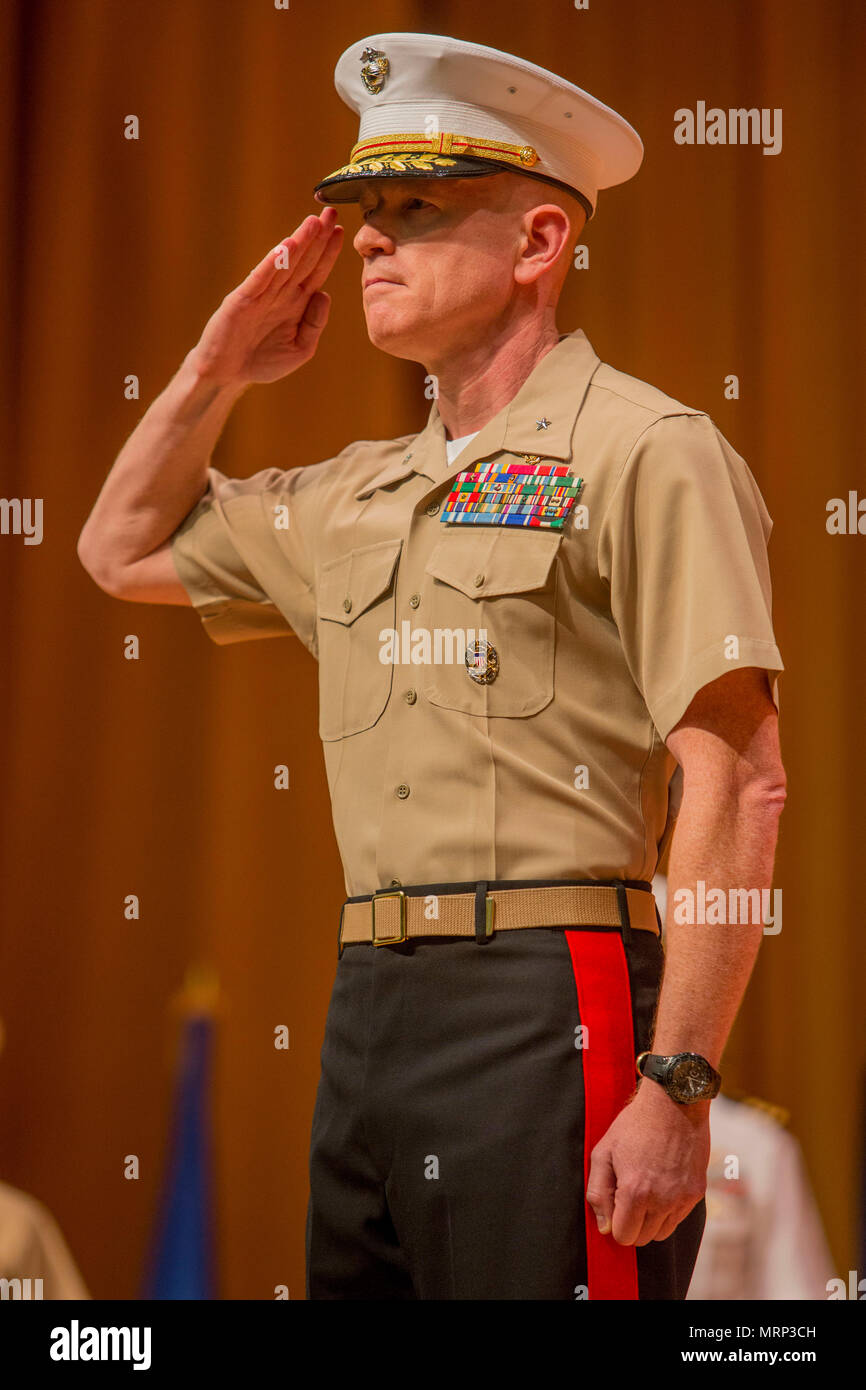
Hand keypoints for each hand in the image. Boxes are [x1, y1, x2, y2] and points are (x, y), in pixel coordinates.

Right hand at [189, 207, 343, 387]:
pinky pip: (261, 278)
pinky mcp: (243, 300)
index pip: (316, 271)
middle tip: (331, 212)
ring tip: (313, 222)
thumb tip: (325, 294)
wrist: (226, 374)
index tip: (342, 230)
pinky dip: (273, 263)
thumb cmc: (263, 361)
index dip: (328, 251)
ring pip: (285, 264)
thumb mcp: (300, 349)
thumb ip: (315, 324)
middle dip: (317, 237)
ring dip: (299, 242)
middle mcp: (280, 293)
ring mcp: (261, 294)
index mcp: (296, 303)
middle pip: (303, 260)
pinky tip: (286, 247)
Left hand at [585, 1082, 709, 1244]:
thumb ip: (598, 1192)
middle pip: (643, 1238)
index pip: (623, 1236)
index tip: (616, 1202)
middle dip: (632, 1223)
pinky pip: (679, 1218)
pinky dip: (668, 1210)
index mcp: (635, 1191)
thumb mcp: (603, 1151)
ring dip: (651, 1220)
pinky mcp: (697, 1192)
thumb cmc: (634, 1125)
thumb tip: (604, 1226)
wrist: (675, 1103)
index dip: (615, 1222)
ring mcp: (682, 1198)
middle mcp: (662, 1200)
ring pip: (662, 1233)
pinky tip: (662, 1184)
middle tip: (630, 1194)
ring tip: (646, 1190)